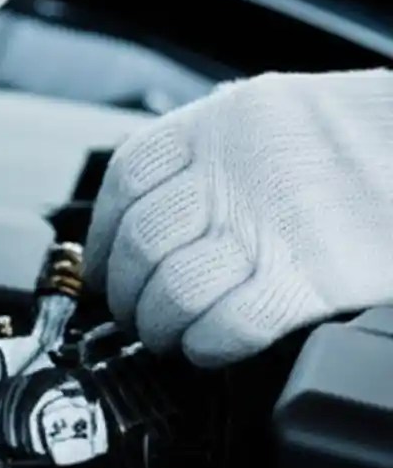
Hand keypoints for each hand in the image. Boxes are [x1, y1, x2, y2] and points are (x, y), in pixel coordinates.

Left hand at [84, 70, 392, 367]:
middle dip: (125, 293)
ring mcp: (273, 223)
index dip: (101, 236)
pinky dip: (206, 346)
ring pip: (173, 289)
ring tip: (167, 337)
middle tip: (134, 314)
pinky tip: (208, 349)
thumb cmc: (374, 142)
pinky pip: (228, 323)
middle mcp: (238, 167)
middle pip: (141, 242)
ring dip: (159, 327)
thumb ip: (213, 158)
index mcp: (225, 120)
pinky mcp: (311, 277)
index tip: (101, 269)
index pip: (126, 180)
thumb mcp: (280, 118)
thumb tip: (147, 220)